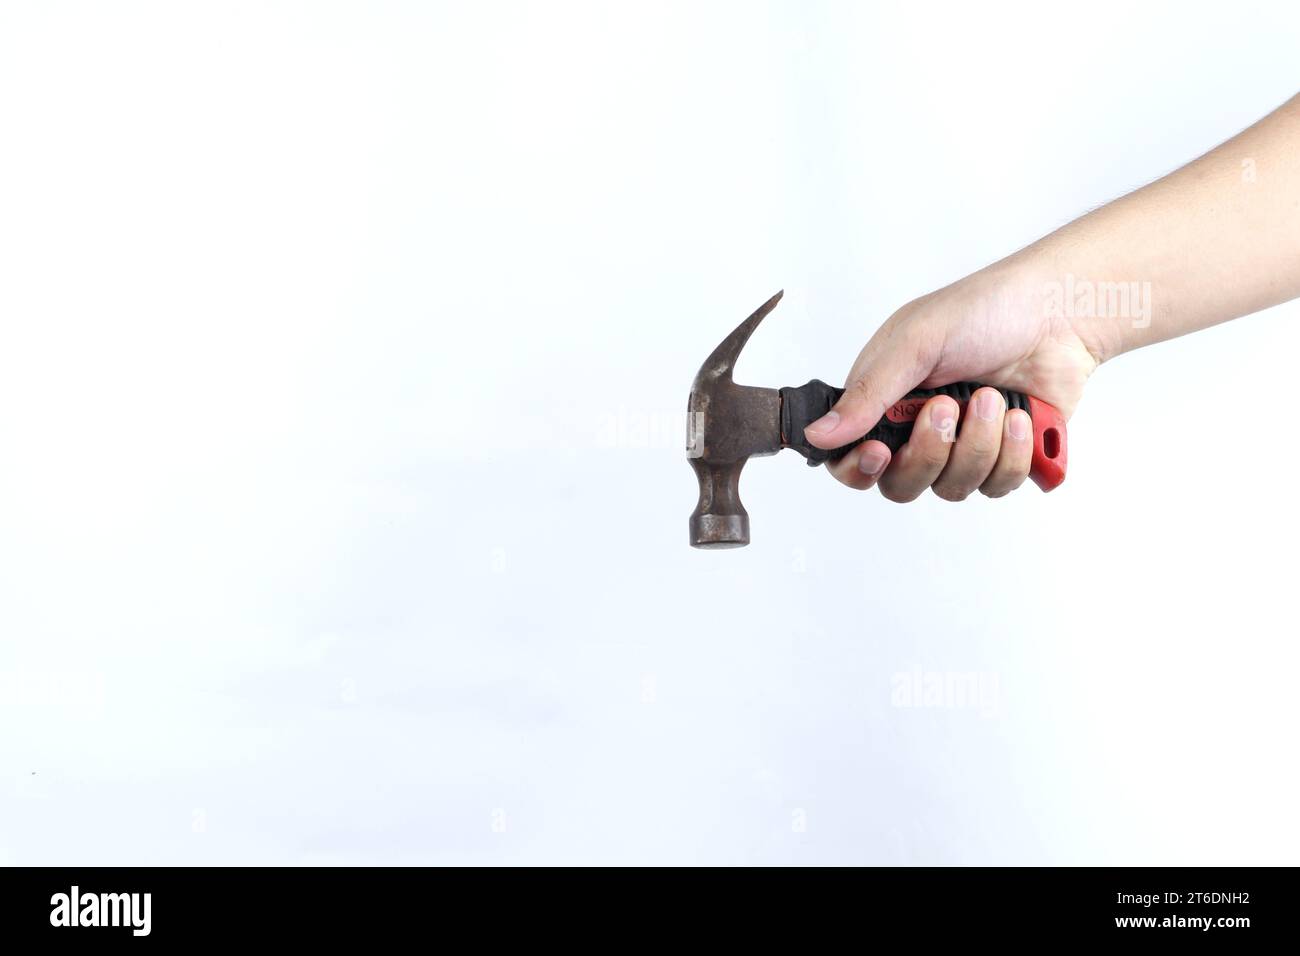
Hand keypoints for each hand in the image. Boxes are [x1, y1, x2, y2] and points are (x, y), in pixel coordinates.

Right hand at [804, 261, 1097, 500]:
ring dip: (978, 445)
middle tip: (949, 406)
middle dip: (930, 451)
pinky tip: (1020, 416)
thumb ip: (866, 394)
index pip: (850, 460)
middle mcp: (918, 431)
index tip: (881, 452)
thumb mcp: (914, 343)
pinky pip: (997, 487)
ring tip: (996, 398)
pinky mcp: (1004, 459)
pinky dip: (1012, 453)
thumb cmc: (984, 312)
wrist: (1060, 314)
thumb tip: (816, 434)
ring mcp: (962, 448)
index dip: (859, 469)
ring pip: (953, 488)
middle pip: (901, 485)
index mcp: (885, 402)